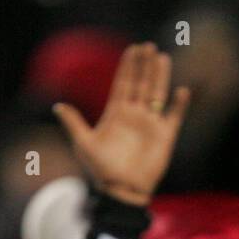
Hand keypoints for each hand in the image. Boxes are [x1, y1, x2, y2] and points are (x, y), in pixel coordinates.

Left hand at [53, 42, 188, 207]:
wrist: (122, 192)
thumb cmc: (101, 170)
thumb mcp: (84, 144)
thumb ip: (73, 123)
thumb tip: (57, 106)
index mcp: (117, 113)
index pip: (124, 84)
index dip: (128, 67)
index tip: (133, 49)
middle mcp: (135, 116)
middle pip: (141, 84)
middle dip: (145, 65)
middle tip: (148, 46)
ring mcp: (150, 125)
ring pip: (157, 94)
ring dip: (160, 76)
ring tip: (163, 58)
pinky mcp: (165, 137)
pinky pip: (174, 117)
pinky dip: (179, 105)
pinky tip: (181, 91)